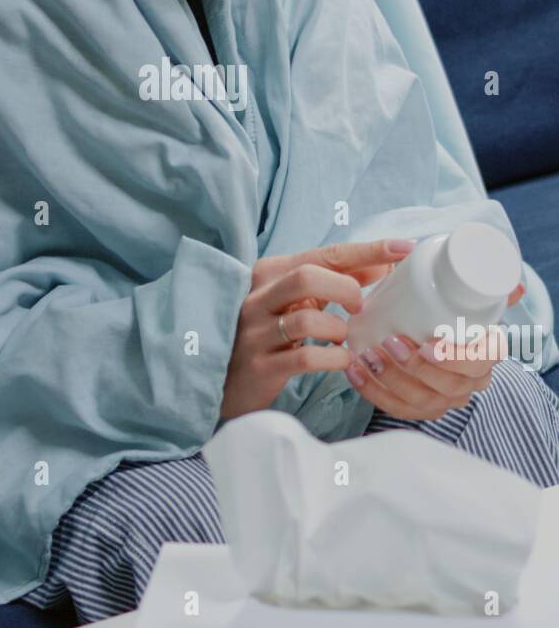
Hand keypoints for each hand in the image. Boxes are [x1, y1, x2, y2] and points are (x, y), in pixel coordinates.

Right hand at [219, 238, 416, 421]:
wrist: (225, 379)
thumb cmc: (269, 333)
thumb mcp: (299, 300)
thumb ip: (336, 280)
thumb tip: (383, 263)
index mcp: (270, 273)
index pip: (324, 253)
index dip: (367, 250)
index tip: (403, 248)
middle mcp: (258, 297)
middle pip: (308, 276)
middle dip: (346, 288)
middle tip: (361, 306)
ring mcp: (255, 332)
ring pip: (304, 318)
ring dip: (337, 328)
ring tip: (345, 338)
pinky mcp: (260, 365)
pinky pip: (303, 357)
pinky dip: (332, 357)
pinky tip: (342, 360)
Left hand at [345, 282, 525, 420]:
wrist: (430, 337)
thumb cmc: (449, 316)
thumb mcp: (467, 300)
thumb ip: (488, 289)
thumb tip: (515, 284)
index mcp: (485, 357)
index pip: (480, 363)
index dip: (454, 358)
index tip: (428, 343)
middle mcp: (466, 384)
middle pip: (447, 386)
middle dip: (414, 367)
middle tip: (390, 341)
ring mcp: (441, 400)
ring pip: (419, 400)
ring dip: (389, 378)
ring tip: (367, 353)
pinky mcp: (416, 409)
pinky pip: (394, 408)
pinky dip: (371, 390)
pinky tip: (354, 371)